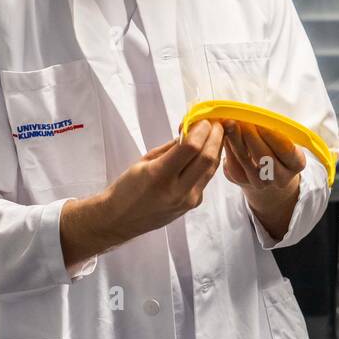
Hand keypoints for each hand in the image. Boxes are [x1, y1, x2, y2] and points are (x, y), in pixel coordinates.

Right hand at [61, 120, 223, 263]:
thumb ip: (171, 147)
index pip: (190, 148)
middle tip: (216, 123)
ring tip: (216, 133)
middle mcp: (176, 191)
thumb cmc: (128, 188)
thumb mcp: (145, 161)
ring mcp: (187, 200)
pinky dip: (208, 162)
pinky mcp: (193, 204)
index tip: (203, 119)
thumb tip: (191, 130)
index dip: (201, 130)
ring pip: (211, 169)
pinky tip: (206, 151)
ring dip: (216, 149)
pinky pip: (206, 179)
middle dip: (215, 137)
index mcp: (159, 176)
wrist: (121, 219)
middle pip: (207, 159)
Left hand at [218, 120, 305, 239]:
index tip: (261, 123)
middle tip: (243, 121)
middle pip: (265, 157)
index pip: (286, 150)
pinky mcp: (241, 181)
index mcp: (296, 164)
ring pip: (245, 160)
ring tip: (230, 124)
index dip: (272, 136)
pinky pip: (232, 163)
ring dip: (236, 139)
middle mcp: (281, 178)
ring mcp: (261, 183)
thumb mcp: (283, 138)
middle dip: (252, 137)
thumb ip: (273, 129)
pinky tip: (225, 134)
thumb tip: (254, 116)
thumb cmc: (276, 147)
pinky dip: (228, 147)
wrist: (268, 173)